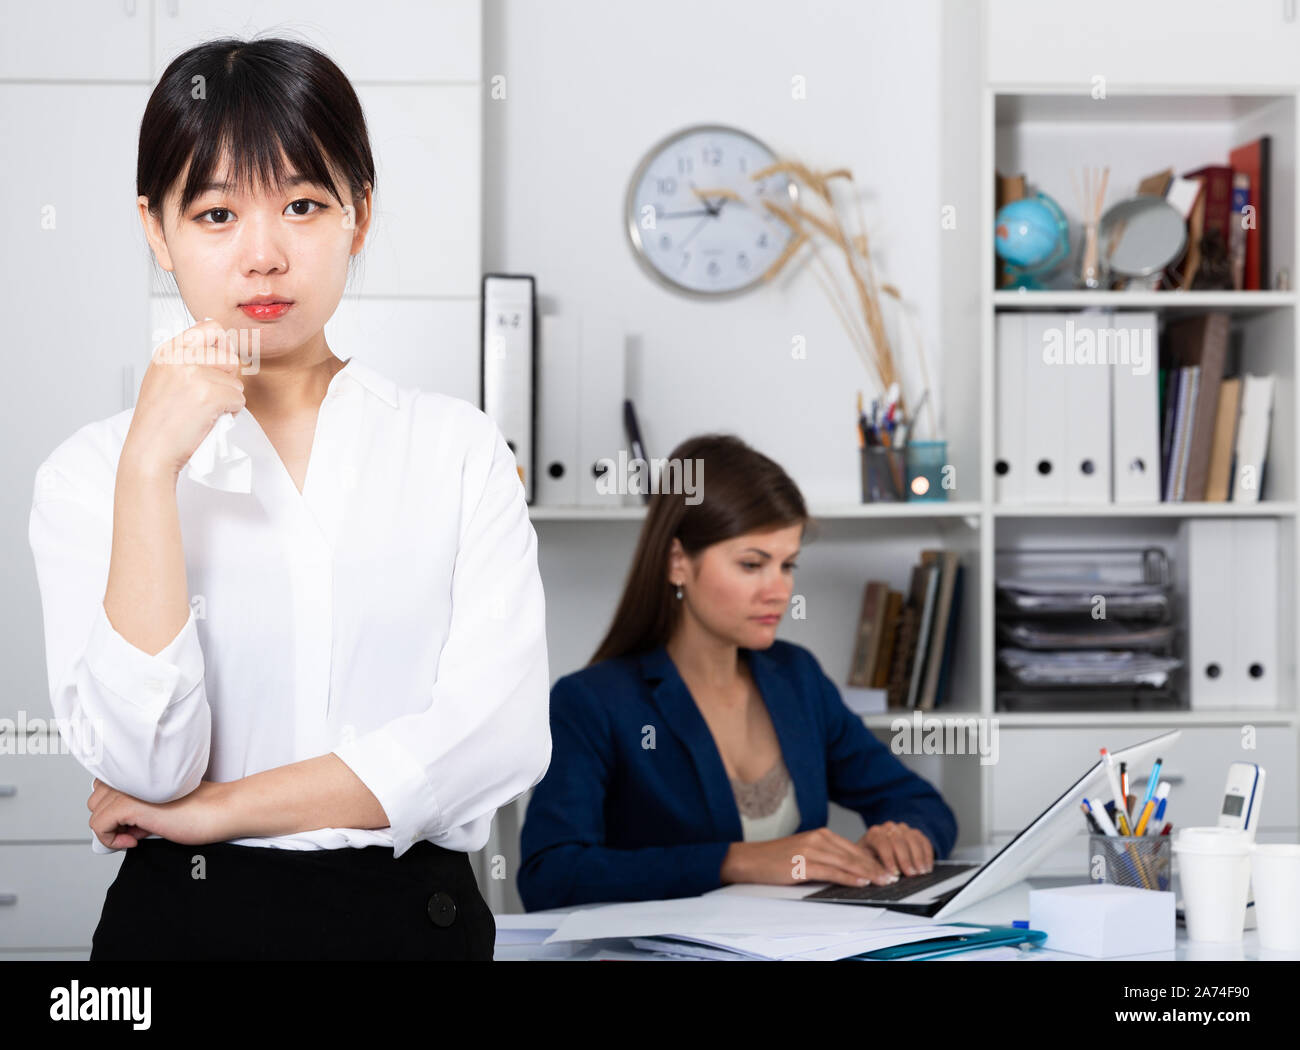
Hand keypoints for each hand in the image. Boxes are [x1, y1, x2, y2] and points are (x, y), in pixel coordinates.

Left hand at [88, 778, 230, 849]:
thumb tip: (118, 822)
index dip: (116, 808)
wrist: (219, 810)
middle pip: (96, 800)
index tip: (136, 821)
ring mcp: (127, 789)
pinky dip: (112, 840)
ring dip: (113, 829)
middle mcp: (130, 774)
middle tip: (137, 828)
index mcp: (140, 770)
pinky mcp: (127, 805)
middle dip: (113, 819)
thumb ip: (136, 803)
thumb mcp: (160, 801)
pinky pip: (98, 827)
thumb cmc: (199, 808)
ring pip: (95, 813)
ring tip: (138, 832)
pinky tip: (136, 839)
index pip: (104, 786)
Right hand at [120, 319, 245, 479]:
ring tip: (205, 411)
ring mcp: (195, 375)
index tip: (219, 364)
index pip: (210, 328)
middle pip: (229, 356)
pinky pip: (239, 400)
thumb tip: (220, 348)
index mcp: (167, 351)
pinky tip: (209, 420)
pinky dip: (230, 413)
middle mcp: (180, 358)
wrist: (150, 451)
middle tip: (210, 397)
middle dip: (228, 379)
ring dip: (229, 399)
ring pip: (236, 381)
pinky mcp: (210, 395)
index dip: (222, 346)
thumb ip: (186, 361)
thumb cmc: (158, 422)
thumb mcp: (163, 379)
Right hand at [720, 827, 897, 887]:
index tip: (887, 868)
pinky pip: (831, 871)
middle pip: (853, 854)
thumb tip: (850, 870)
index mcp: (820, 835)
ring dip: (868, 873)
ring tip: (884, 881)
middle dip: (875, 866)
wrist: (751, 859)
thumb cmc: (777, 858)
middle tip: (893, 876)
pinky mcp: (803, 864)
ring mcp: (810, 850)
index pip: (853, 848)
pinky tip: (861, 882)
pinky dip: (849, 877)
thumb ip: (826, 857)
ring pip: (846, 862)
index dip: (872, 859)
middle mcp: (818, 839)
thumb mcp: (805, 852)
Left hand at [858, 820, 933, 877]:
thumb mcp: (867, 865)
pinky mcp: (915, 833)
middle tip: (911, 874)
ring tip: (921, 872)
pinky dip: (927, 855)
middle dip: (905, 859)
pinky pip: (924, 841)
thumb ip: (874, 871)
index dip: (889, 859)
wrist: (880, 851)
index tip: (894, 873)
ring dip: (918, 857)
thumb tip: (885, 878)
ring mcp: (903, 829)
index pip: (881, 843)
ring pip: (912, 839)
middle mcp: (888, 828)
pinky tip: (928, 868)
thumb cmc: (873, 860)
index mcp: (874, 835)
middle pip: (898, 840)